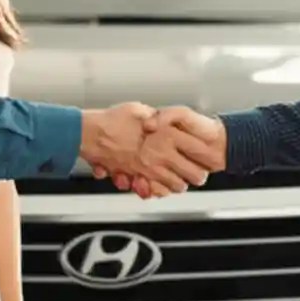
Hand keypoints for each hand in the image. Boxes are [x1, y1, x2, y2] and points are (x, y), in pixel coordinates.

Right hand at [92, 106, 226, 198]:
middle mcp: (160, 154)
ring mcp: (149, 168)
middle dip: (198, 174)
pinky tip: (164, 187)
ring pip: (177, 185)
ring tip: (186, 181)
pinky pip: (157, 190)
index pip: (195, 147)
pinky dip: (163, 191)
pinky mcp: (137, 178)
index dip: (205, 150)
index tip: (209, 150)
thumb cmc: (112, 120)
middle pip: (192, 172)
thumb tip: (162, 117)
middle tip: (202, 173)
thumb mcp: (138, 109)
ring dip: (182, 184)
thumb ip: (155, 115)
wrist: (90, 134)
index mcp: (165, 135)